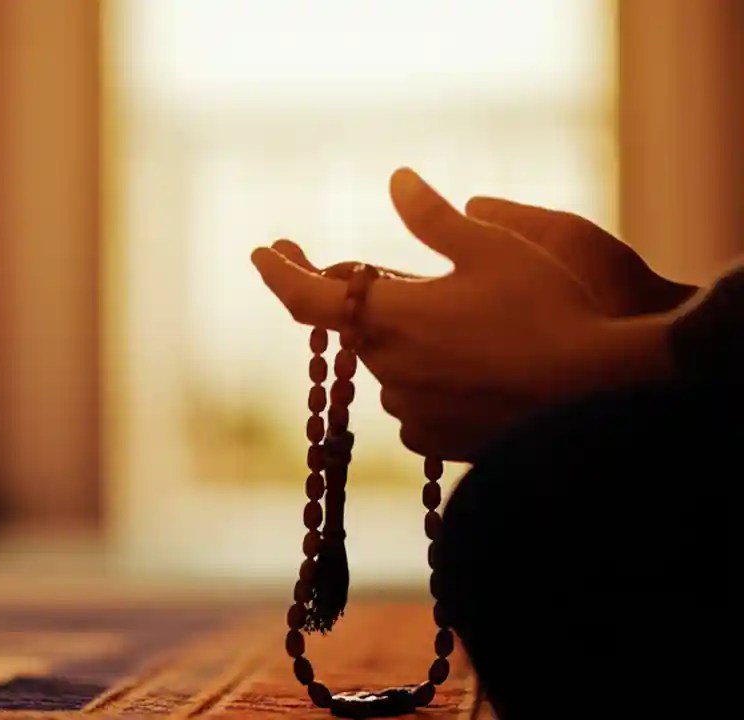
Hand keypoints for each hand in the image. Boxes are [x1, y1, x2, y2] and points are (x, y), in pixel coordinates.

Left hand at [252, 169, 674, 459]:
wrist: (598, 393)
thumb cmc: (545, 310)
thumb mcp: (492, 247)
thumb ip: (432, 218)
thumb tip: (396, 180)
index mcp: (387, 317)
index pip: (306, 298)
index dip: (279, 273)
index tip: (262, 252)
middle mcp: (386, 369)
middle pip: (359, 327)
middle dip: (374, 301)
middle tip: (408, 277)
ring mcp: (410, 412)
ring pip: (393, 367)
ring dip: (410, 344)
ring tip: (472, 327)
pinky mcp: (437, 443)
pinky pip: (418, 406)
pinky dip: (433, 384)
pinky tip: (477, 372)